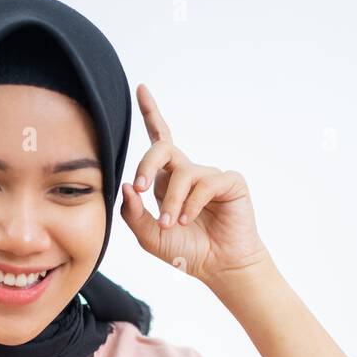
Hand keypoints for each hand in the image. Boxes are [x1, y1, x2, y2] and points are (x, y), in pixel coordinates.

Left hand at [119, 84, 268, 290]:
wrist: (219, 267)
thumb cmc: (186, 251)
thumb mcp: (150, 236)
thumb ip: (134, 214)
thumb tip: (126, 185)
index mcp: (168, 180)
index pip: (159, 140)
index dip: (151, 113)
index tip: (140, 88)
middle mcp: (189, 172)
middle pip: (163, 149)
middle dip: (146, 165)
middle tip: (139, 188)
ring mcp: (210, 175)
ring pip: (182, 174)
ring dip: (172, 201)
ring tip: (174, 224)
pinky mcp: (230, 182)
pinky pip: (206, 182)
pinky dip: (193, 202)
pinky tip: (190, 220)